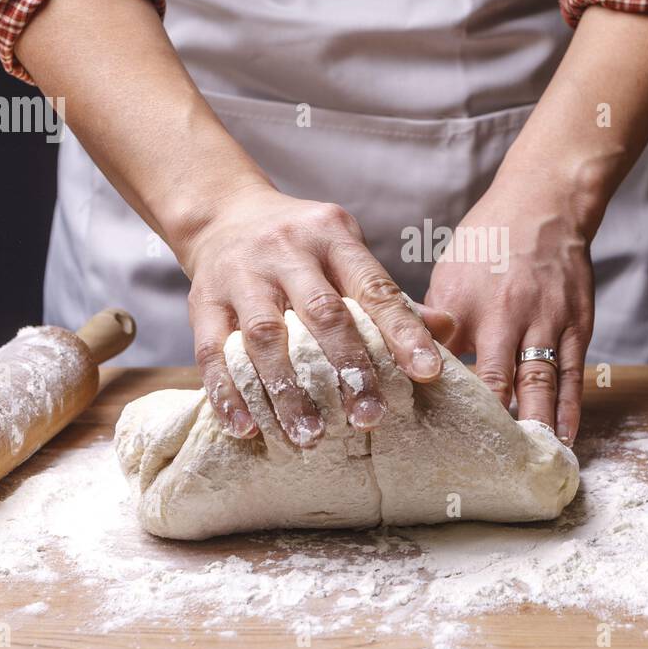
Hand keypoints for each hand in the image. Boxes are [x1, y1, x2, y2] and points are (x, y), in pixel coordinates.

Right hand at [178, 184, 448, 445]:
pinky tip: (246, 428)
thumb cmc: (301, 244)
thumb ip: (389, 294)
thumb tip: (445, 331)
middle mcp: (286, 251)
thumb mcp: (347, 250)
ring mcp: (240, 275)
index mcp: (333, 237)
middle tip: (368, 418)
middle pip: (321, 313)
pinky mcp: (202, 300)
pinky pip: (211, 352)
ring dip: (286, 391)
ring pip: (264, 336)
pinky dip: (228, 393)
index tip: (428, 374)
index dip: (402, 333)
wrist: (223, 212)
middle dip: (347, 368)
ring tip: (308, 436)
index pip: (374, 288)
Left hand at [423, 180, 593, 444]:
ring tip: (530, 466)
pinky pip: (573, 373)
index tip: (439, 442)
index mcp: (469, 304)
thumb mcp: (449, 275)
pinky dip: (569, 407)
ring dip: (536, 425)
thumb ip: (436, 323)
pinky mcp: (578, 323)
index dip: (449, 405)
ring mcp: (547, 320)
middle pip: (501, 380)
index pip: (454, 365)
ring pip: (541, 382)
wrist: (546, 203)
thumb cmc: (489, 241)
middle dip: (496, 427)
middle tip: (489, 470)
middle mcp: (508, 315)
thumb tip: (414, 367)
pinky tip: (564, 436)